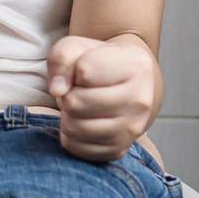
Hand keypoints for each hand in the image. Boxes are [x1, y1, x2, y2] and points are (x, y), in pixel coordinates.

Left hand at [45, 33, 156, 161]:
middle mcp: (141, 100)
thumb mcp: (76, 48)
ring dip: (66, 116)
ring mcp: (133, 129)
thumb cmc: (96, 61)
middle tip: (77, 90)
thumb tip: (58, 90)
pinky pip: (78, 148)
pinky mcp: (119, 149)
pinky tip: (80, 121)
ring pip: (75, 128)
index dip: (73, 70)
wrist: (124, 83)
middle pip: (76, 103)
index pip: (83, 71)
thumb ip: (62, 58)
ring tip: (78, 105)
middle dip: (67, 95)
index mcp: (136, 66)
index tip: (84, 70)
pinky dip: (69, 136)